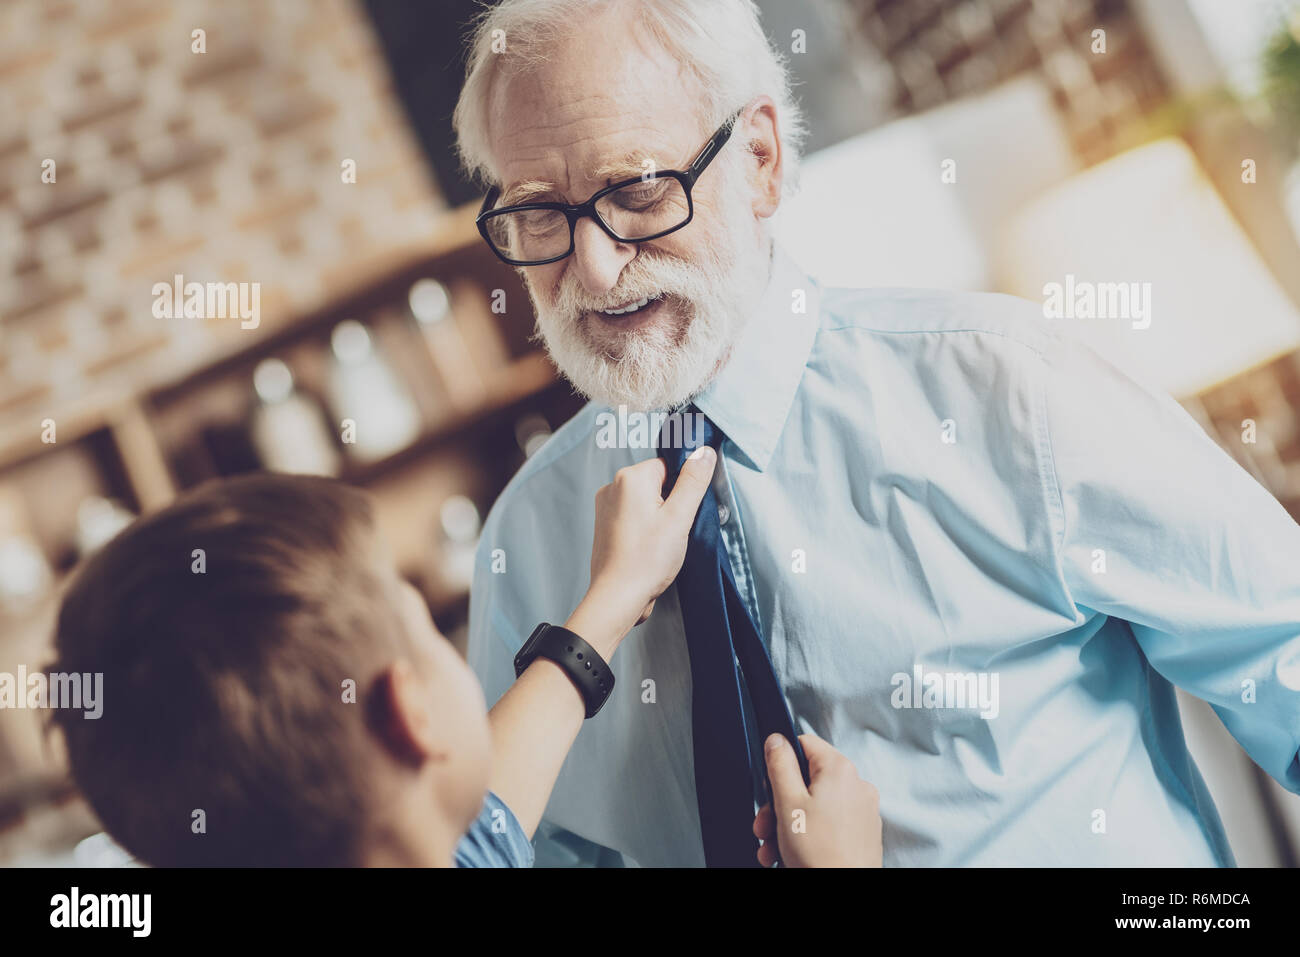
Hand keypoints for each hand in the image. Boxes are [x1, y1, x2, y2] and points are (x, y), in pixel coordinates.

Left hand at [566, 448, 715, 657]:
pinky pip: (633, 517)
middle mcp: (613, 487)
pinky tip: (649, 549)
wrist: (618, 597)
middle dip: (671, 504)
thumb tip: (703, 452)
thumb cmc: (647, 559)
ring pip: (646, 502)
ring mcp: (606, 507)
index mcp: (630, 478)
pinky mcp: (606, 526)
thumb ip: (693, 481)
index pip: (667, 467)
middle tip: (673, 532)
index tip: (682, 513)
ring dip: (659, 518)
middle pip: (656, 484)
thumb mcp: (680, 517)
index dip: (681, 490)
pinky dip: (645, 529)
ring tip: (660, 543)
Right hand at [753, 732, 882, 867]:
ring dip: (788, 823)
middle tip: (765, 825)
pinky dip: (808, 834)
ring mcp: (862, 810)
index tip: (769, 783)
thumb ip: (780, 765)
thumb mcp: (787, 802)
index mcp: (839, 770)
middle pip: (807, 779)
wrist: (844, 891)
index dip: (781, 762)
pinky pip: (828, 823)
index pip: (804, 743)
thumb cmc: (820, 855)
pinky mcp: (862, 832)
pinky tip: (791, 852)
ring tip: (774, 846)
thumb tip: (777, 740)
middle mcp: (856, 785)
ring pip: (815, 805)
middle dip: (779, 802)